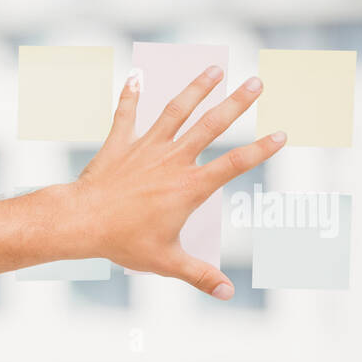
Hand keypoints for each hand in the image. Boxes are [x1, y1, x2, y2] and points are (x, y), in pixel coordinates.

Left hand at [63, 66, 285, 298]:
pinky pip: (125, 115)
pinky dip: (130, 96)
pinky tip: (135, 75)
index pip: (233, 164)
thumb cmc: (122, 242)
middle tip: (257, 81)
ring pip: (175, 111)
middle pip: (211, 125)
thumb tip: (228, 294)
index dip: (260, 149)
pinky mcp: (119, 145)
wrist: (81, 222)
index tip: (281, 134)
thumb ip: (200, 275)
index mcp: (189, 187)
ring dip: (196, 88)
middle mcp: (171, 161)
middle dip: (236, 103)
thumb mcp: (166, 262)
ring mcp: (145, 149)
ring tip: (215, 67)